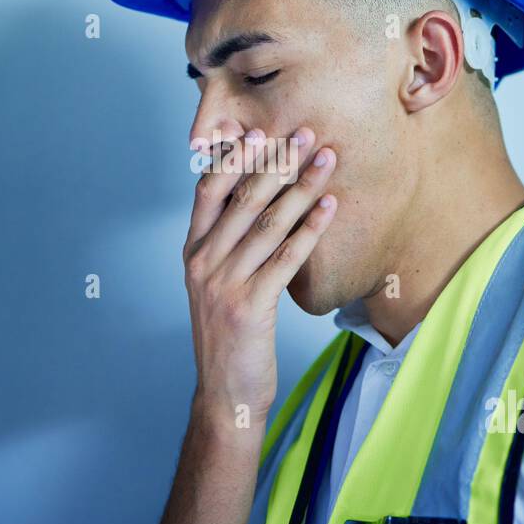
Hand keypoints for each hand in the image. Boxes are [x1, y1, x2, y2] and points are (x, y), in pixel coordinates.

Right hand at [183, 127, 337, 425]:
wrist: (225, 393)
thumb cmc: (229, 337)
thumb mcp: (215, 286)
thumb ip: (226, 246)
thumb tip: (255, 202)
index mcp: (193, 252)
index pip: (208, 190)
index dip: (236, 158)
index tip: (263, 130)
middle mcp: (203, 262)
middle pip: (243, 198)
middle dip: (278, 161)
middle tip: (306, 132)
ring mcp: (224, 283)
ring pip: (269, 222)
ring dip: (302, 186)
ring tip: (327, 160)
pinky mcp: (250, 305)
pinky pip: (286, 256)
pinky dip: (311, 228)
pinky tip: (330, 207)